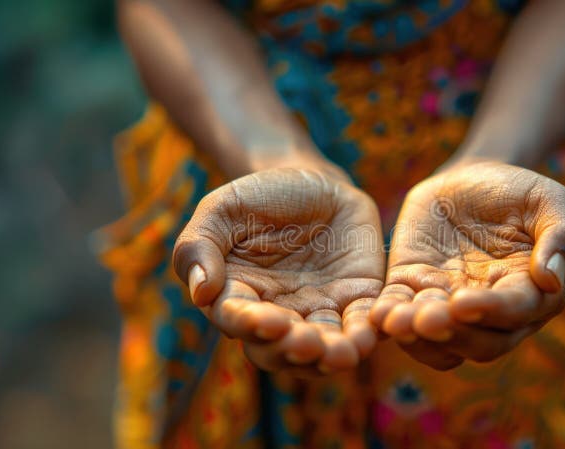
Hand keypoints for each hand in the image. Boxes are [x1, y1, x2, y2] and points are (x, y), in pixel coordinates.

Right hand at [173, 168, 384, 375]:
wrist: (315, 183)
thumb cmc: (260, 198)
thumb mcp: (221, 210)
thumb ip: (198, 246)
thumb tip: (200, 293)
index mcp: (238, 296)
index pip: (238, 320)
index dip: (251, 325)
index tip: (268, 321)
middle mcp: (277, 314)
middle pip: (279, 349)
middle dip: (292, 350)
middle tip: (306, 342)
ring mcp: (318, 311)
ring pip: (322, 349)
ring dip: (331, 356)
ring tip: (342, 354)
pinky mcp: (356, 300)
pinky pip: (360, 325)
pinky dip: (364, 336)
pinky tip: (366, 339)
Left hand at [370, 161, 564, 369]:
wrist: (468, 179)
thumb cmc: (518, 192)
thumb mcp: (549, 201)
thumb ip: (562, 236)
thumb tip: (550, 279)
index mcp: (533, 293)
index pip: (517, 313)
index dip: (492, 311)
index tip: (466, 301)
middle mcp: (493, 312)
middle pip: (480, 343)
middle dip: (453, 334)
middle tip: (427, 319)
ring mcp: (451, 306)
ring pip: (441, 343)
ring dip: (419, 339)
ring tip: (399, 322)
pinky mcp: (414, 291)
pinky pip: (404, 316)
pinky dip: (392, 322)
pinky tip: (380, 316)